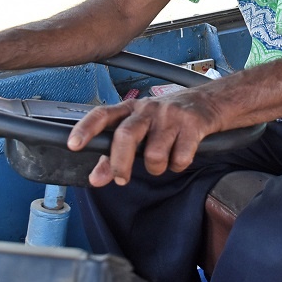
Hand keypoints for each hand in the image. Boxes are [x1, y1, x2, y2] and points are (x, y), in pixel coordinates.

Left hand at [67, 90, 221, 186]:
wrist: (208, 102)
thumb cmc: (166, 119)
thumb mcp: (139, 128)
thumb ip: (114, 154)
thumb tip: (95, 178)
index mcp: (130, 108)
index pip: (102, 114)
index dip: (86, 129)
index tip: (73, 144)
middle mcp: (147, 109)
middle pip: (126, 136)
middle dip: (121, 163)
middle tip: (121, 179)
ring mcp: (170, 116)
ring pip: (154, 154)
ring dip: (157, 167)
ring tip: (161, 160)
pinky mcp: (191, 125)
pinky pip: (179, 158)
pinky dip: (178, 165)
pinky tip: (180, 155)